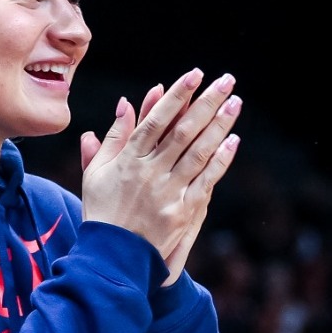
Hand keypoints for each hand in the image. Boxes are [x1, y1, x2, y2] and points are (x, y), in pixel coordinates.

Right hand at [80, 70, 242, 285]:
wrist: (111, 257)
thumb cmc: (102, 212)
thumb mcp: (96, 172)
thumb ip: (113, 138)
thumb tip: (126, 103)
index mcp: (127, 160)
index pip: (155, 119)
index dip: (176, 95)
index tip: (194, 74)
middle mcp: (149, 173)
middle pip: (183, 130)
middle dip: (206, 103)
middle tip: (227, 80)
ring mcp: (167, 192)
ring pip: (198, 152)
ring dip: (219, 125)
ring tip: (235, 102)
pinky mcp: (182, 211)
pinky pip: (205, 180)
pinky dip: (220, 160)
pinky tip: (233, 140)